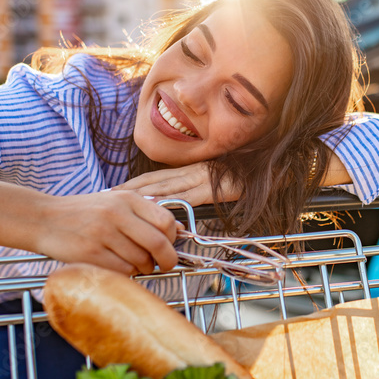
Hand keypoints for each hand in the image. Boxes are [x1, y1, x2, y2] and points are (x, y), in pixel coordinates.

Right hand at [0, 181, 179, 274]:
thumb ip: (144, 213)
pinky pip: (122, 271)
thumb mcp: (114, 202)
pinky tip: (118, 267)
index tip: (169, 247)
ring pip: (140, 260)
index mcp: (127, 198)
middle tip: (164, 266)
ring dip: (144, 268)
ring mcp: (103, 233)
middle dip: (167, 260)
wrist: (43, 219)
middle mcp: (116, 213)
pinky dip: (126, 274)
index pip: (165, 221)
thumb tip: (178, 230)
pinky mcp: (90, 254)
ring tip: (134, 264)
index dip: (172, 239)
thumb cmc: (84, 213)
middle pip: (157, 243)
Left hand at [116, 161, 241, 206]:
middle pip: (154, 180)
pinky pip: (186, 196)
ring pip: (165, 186)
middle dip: (130, 188)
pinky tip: (153, 205)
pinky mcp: (212, 188)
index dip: (136, 183)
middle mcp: (193, 171)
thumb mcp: (218, 185)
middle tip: (108, 195)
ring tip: (120, 199)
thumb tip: (181, 207)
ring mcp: (202, 178)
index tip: (117, 189)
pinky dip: (169, 200)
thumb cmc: (247, 180)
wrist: (270, 171)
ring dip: (141, 193)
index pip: (158, 177)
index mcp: (193, 171)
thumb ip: (200, 193)